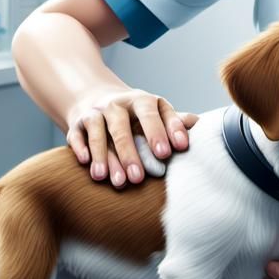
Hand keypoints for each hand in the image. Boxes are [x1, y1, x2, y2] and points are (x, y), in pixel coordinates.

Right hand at [65, 88, 197, 187]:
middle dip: (131, 153)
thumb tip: (201, 125)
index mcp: (143, 100)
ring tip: (114, 180)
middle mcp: (118, 104)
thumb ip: (175, 121)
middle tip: (139, 178)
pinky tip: (86, 163)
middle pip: (123, 127)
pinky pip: (77, 135)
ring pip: (99, 133)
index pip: (153, 113)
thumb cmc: (137, 114)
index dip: (162, 131)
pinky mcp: (76, 123)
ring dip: (106, 156)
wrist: (98, 98)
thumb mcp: (156, 113)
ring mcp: (96, 112)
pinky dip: (80, 148)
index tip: (169, 152)